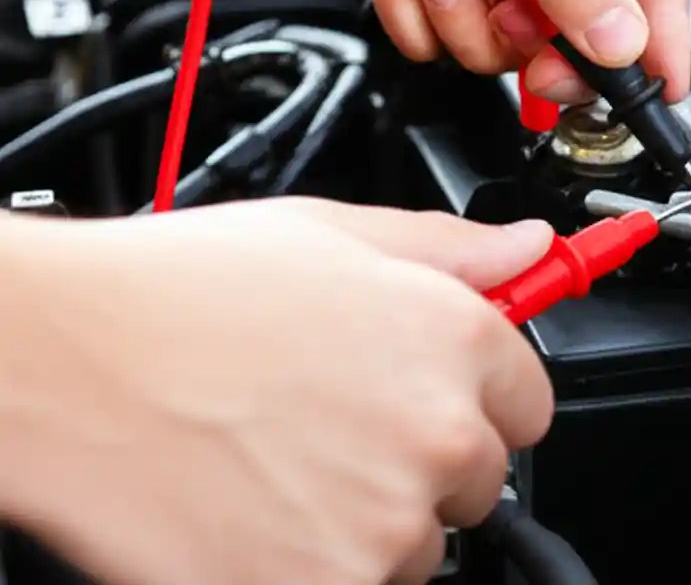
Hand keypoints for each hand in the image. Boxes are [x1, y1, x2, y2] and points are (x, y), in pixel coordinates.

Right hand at [0, 199, 554, 584]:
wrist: (64, 365)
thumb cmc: (181, 294)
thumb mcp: (331, 234)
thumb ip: (452, 250)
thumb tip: (529, 246)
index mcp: (458, 343)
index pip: (529, 404)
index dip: (477, 399)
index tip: (431, 399)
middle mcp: (439, 436)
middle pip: (478, 480)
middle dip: (420, 461)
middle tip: (334, 429)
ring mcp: (385, 525)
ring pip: (416, 545)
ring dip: (368, 519)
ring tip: (281, 462)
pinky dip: (315, 561)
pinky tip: (257, 508)